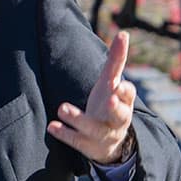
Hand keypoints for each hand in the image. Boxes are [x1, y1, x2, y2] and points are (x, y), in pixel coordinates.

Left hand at [47, 30, 136, 165]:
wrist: (109, 141)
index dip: (125, 91)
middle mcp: (117, 120)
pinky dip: (65, 134)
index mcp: (124, 103)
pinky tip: (52, 126)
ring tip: (62, 107)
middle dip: (115, 108)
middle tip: (109, 100)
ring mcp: (103, 135)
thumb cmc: (109, 104)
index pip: (128, 96)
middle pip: (120, 116)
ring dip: (79, 119)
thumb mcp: (111, 83)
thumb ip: (116, 60)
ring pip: (94, 129)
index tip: (119, 84)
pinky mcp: (89, 146)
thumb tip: (123, 33)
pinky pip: (78, 142)